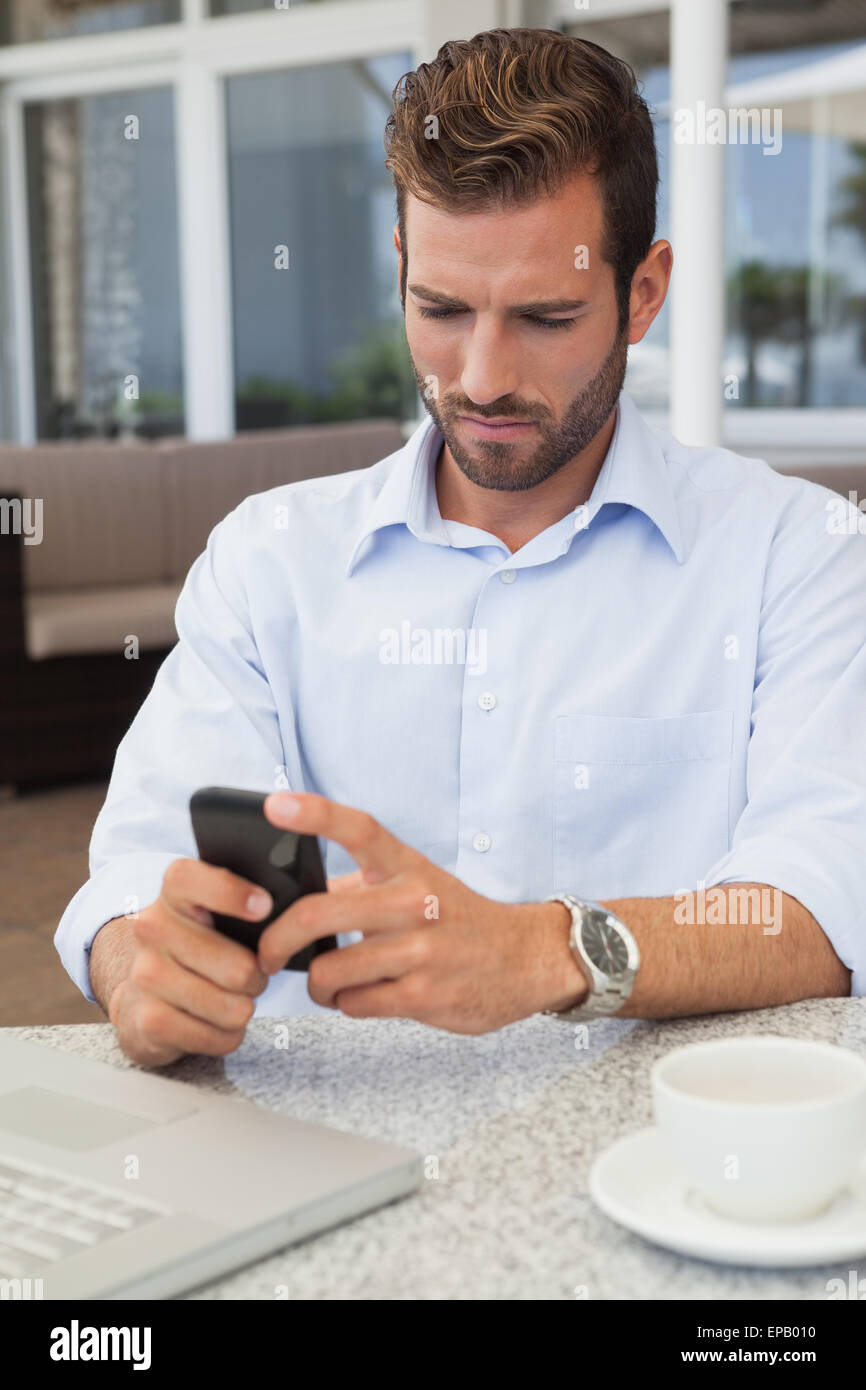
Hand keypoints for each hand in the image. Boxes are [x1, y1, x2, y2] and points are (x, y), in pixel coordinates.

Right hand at [93, 858, 273, 1066]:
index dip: (232, 894)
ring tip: (228, 997)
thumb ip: (244, 903)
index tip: (264, 906)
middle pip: (239, 968)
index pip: (193, 880)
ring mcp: (146, 976)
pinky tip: (212, 1022)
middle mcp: (152, 929)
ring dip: (243, 1009)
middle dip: (257, 978)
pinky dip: (228, 1036)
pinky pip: (220, 1038)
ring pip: (234, 1008)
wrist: (140, 995)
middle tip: (248, 974)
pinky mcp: (149, 1022)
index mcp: (173, 893)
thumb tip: (290, 916)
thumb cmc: (197, 947)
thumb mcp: (212, 914)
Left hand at [257, 793, 587, 1033]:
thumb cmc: (456, 919)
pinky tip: (360, 997)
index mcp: (408, 867)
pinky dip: (346, 1004)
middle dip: (276, 941)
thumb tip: (296, 895)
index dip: (314, 814)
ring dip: (317, 985)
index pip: (358, 829)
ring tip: (328, 983)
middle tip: (266, 955)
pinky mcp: (423, 995)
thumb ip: (360, 887)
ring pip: (329, 971)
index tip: (275, 805)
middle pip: (318, 914)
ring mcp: (419, 950)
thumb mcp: (416, 884)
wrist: (525, 959)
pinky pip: (354, 1004)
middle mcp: (413, 902)